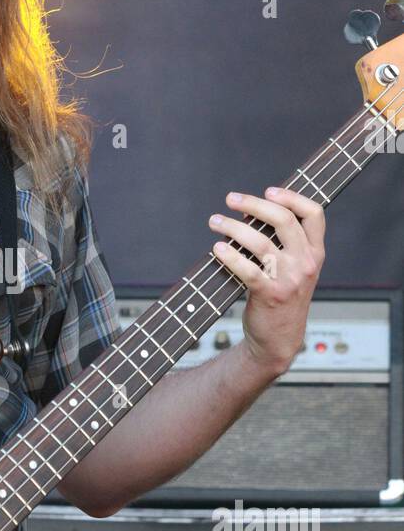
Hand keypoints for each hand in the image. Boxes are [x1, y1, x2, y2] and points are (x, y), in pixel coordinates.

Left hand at [208, 186, 325, 375]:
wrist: (279, 339)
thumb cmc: (281, 298)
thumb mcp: (295, 269)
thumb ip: (283, 243)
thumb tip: (250, 211)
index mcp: (315, 253)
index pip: (314, 214)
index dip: (292, 197)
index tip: (269, 190)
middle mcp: (306, 263)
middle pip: (283, 220)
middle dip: (253, 204)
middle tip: (230, 199)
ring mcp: (289, 279)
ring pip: (260, 242)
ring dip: (232, 227)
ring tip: (214, 221)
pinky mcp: (270, 294)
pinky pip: (247, 269)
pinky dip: (230, 256)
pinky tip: (217, 248)